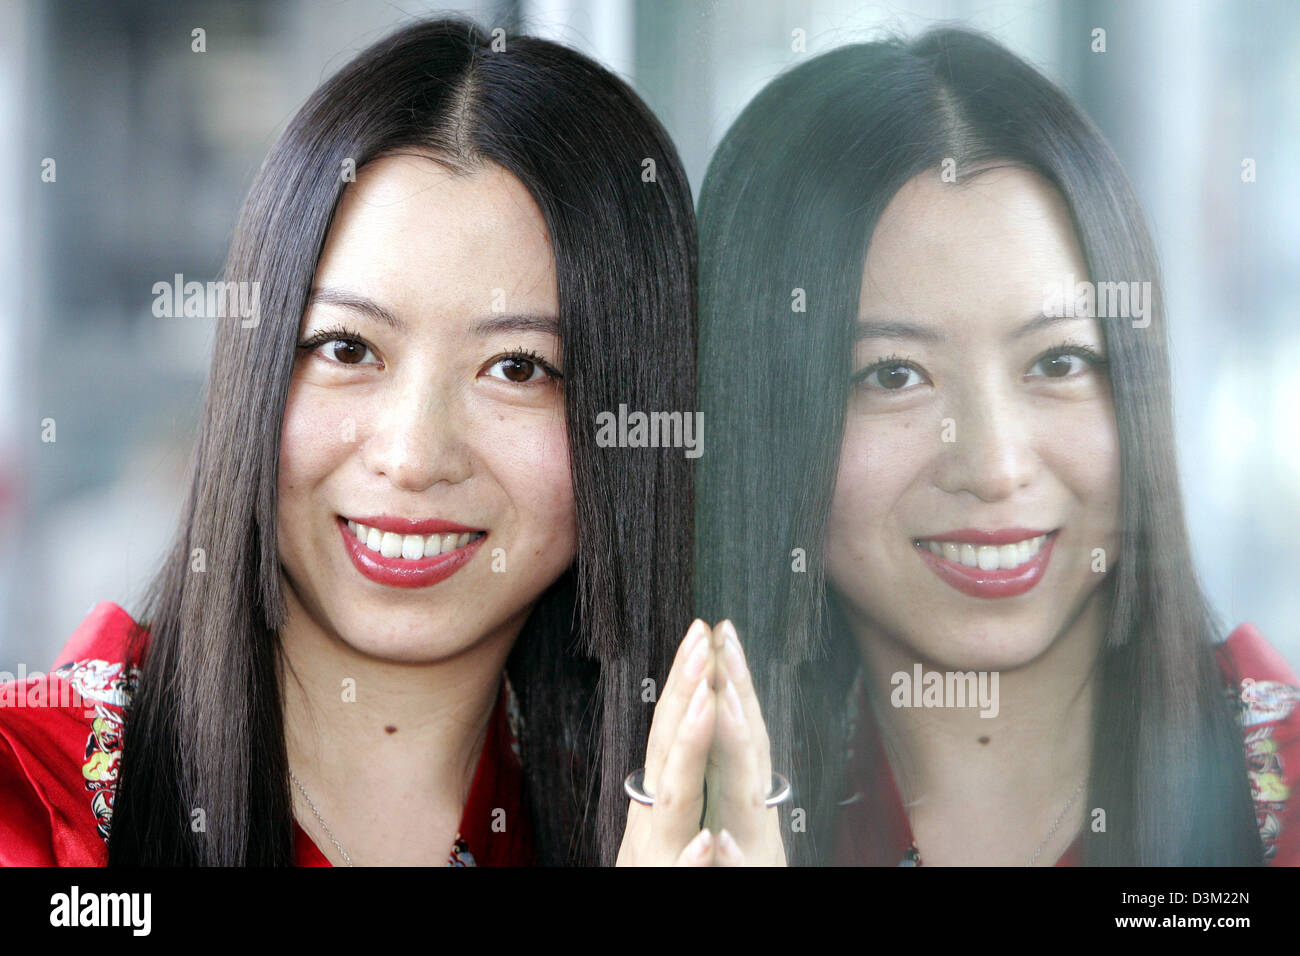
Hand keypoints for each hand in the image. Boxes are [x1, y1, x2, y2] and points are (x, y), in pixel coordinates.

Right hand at [616, 618, 719, 864]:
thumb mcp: (665, 820)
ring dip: (688, 749)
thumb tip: (686, 723)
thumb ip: (672, 779)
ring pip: (673, 799)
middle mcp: (654, 818)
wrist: (647, 903)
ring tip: (708, 703)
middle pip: (669, 745)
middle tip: (702, 638)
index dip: (689, 678)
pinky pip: (682, 875)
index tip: (704, 630)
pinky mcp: (668, 888)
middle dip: (688, 689)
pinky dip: (694, 858)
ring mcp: (659, 853)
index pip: (675, 726)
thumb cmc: (657, 869)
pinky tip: (709, 843)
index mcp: (660, 797)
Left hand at [703, 620, 786, 865]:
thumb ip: (731, 772)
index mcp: (743, 797)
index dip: (732, 680)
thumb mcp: (733, 814)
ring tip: (721, 701)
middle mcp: (753, 818)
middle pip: (747, 748)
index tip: (720, 631)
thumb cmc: (732, 864)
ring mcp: (751, 852)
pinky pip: (733, 874)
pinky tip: (716, 841)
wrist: (745, 897)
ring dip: (735, 751)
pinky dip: (725, 857)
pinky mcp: (744, 886)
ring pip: (744, 801)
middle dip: (736, 691)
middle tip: (725, 640)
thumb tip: (721, 717)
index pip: (737, 728)